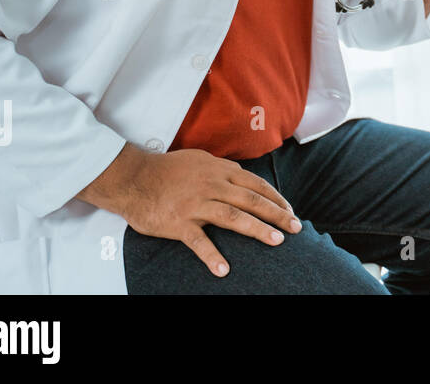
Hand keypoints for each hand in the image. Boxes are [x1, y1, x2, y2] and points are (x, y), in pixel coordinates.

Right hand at [80, 143, 301, 277]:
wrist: (133, 177)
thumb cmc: (167, 169)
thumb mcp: (200, 160)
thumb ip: (222, 169)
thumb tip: (242, 175)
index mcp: (220, 171)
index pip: (256, 184)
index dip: (276, 198)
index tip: (290, 211)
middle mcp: (212, 185)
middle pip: (252, 200)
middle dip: (277, 215)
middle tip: (295, 228)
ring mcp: (196, 204)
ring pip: (233, 217)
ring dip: (257, 230)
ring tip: (276, 242)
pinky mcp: (178, 222)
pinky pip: (198, 241)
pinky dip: (212, 256)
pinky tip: (223, 270)